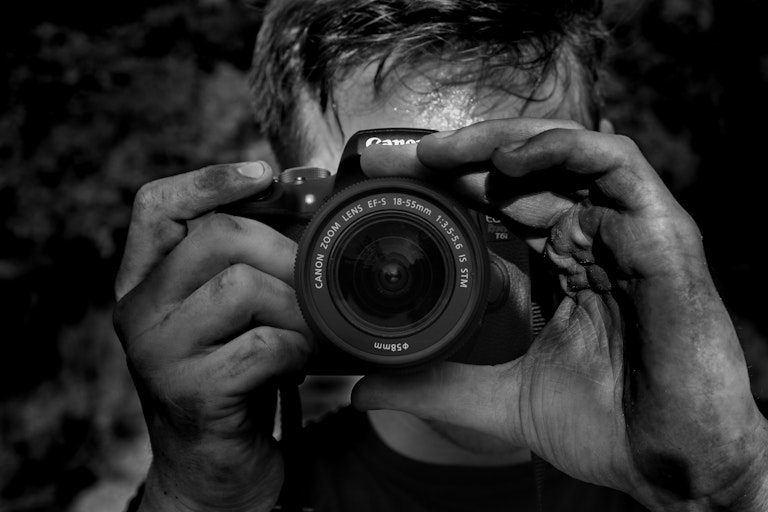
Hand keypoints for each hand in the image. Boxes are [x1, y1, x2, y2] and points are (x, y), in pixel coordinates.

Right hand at [113, 162, 311, 511]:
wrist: (215, 466)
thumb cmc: (235, 374)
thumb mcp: (236, 308)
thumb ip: (256, 253)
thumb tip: (311, 192)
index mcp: (145, 279)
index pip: (155, 205)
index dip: (211, 180)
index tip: (266, 175)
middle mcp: (138, 310)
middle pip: (216, 236)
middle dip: (284, 250)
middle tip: (313, 278)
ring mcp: (158, 353)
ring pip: (243, 287)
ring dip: (297, 307)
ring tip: (308, 330)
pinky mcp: (192, 393)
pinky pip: (266, 345)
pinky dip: (299, 351)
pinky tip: (298, 365)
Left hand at [353, 119, 767, 510]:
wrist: (673, 468)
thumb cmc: (606, 427)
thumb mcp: (500, 397)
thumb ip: (438, 385)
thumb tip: (365, 389)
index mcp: (563, 264)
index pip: (503, 204)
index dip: (450, 186)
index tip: (391, 183)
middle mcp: (594, 238)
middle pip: (527, 172)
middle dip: (462, 156)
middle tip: (401, 158)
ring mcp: (628, 231)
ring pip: (568, 152)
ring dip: (502, 142)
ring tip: (441, 154)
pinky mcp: (662, 234)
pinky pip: (617, 166)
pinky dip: (563, 150)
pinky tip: (509, 160)